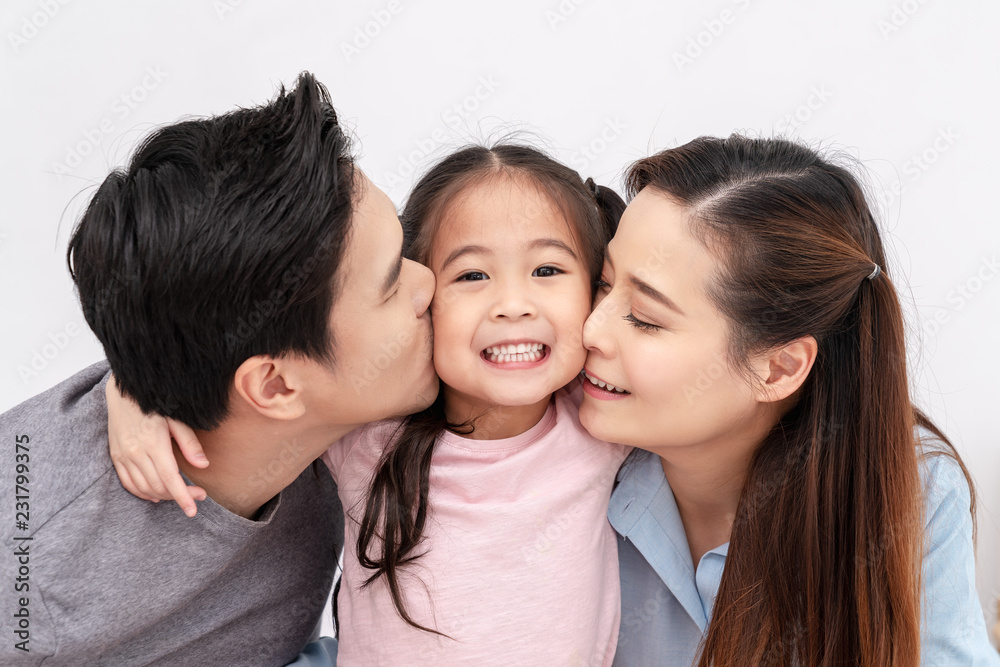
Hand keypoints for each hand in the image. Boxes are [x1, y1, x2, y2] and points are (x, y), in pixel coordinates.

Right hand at [106, 375, 209, 516]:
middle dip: (179, 496)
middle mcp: (136, 453)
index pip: (170, 478)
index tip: (193, 509)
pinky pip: (128, 484)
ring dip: (163, 496)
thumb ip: (189, 443)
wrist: (124, 393)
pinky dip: (143, 493)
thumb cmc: (155, 404)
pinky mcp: (116, 457)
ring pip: (144, 488)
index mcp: (154, 443)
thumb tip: (203, 465)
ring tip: (180, 494)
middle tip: (197, 495)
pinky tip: (156, 495)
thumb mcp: (177, 419)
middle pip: (159, 486)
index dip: (183, 497)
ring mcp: (123, 456)